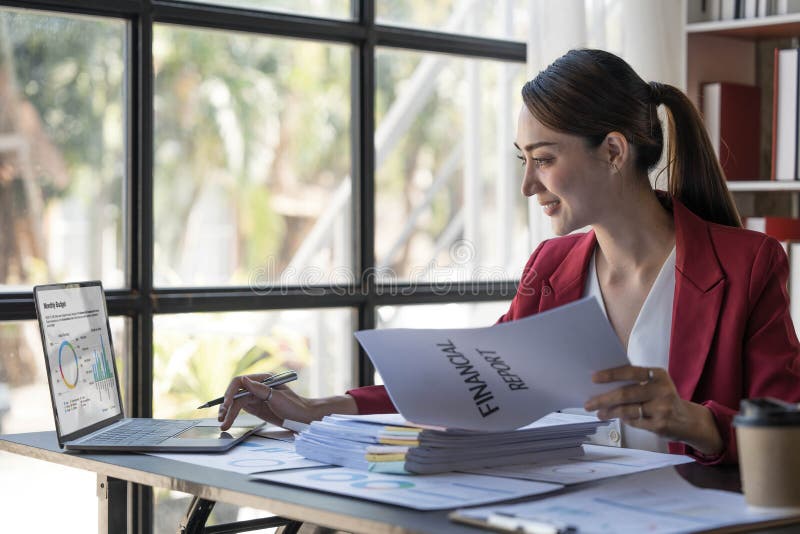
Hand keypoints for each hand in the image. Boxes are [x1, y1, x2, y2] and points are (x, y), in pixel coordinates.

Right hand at [217, 373, 356, 430]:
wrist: (304, 418)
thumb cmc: (295, 406)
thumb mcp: (278, 398)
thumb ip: (260, 389)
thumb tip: (243, 379)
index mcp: (263, 379)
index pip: (240, 382)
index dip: (231, 392)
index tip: (227, 405)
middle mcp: (257, 386)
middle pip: (236, 394)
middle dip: (227, 406)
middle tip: (222, 420)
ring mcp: (256, 397)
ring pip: (236, 403)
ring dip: (228, 412)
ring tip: (223, 425)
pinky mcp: (255, 407)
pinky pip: (240, 409)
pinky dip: (233, 415)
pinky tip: (227, 421)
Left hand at [583, 365, 722, 455]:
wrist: (689, 421)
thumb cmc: (664, 399)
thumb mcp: (656, 385)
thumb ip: (635, 382)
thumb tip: (603, 385)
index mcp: (658, 375)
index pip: (631, 372)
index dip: (611, 374)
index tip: (594, 378)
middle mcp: (662, 390)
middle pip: (626, 393)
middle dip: (604, 399)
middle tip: (589, 403)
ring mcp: (662, 409)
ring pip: (627, 410)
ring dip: (609, 411)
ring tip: (598, 412)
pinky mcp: (660, 425)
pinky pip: (634, 422)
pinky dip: (624, 419)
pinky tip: (616, 418)